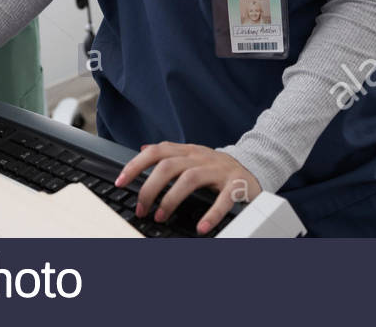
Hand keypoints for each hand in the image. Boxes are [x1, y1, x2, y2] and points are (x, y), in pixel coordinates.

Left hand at [114, 141, 260, 234]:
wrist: (255, 165)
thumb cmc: (217, 167)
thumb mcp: (193, 156)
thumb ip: (169, 154)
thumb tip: (142, 149)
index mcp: (188, 151)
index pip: (157, 151)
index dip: (136, 165)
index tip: (121, 182)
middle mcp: (201, 157)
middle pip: (168, 166)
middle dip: (150, 188)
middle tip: (142, 209)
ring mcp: (219, 169)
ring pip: (190, 178)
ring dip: (171, 200)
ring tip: (161, 217)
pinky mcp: (237, 184)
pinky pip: (224, 198)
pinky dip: (212, 214)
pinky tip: (202, 228)